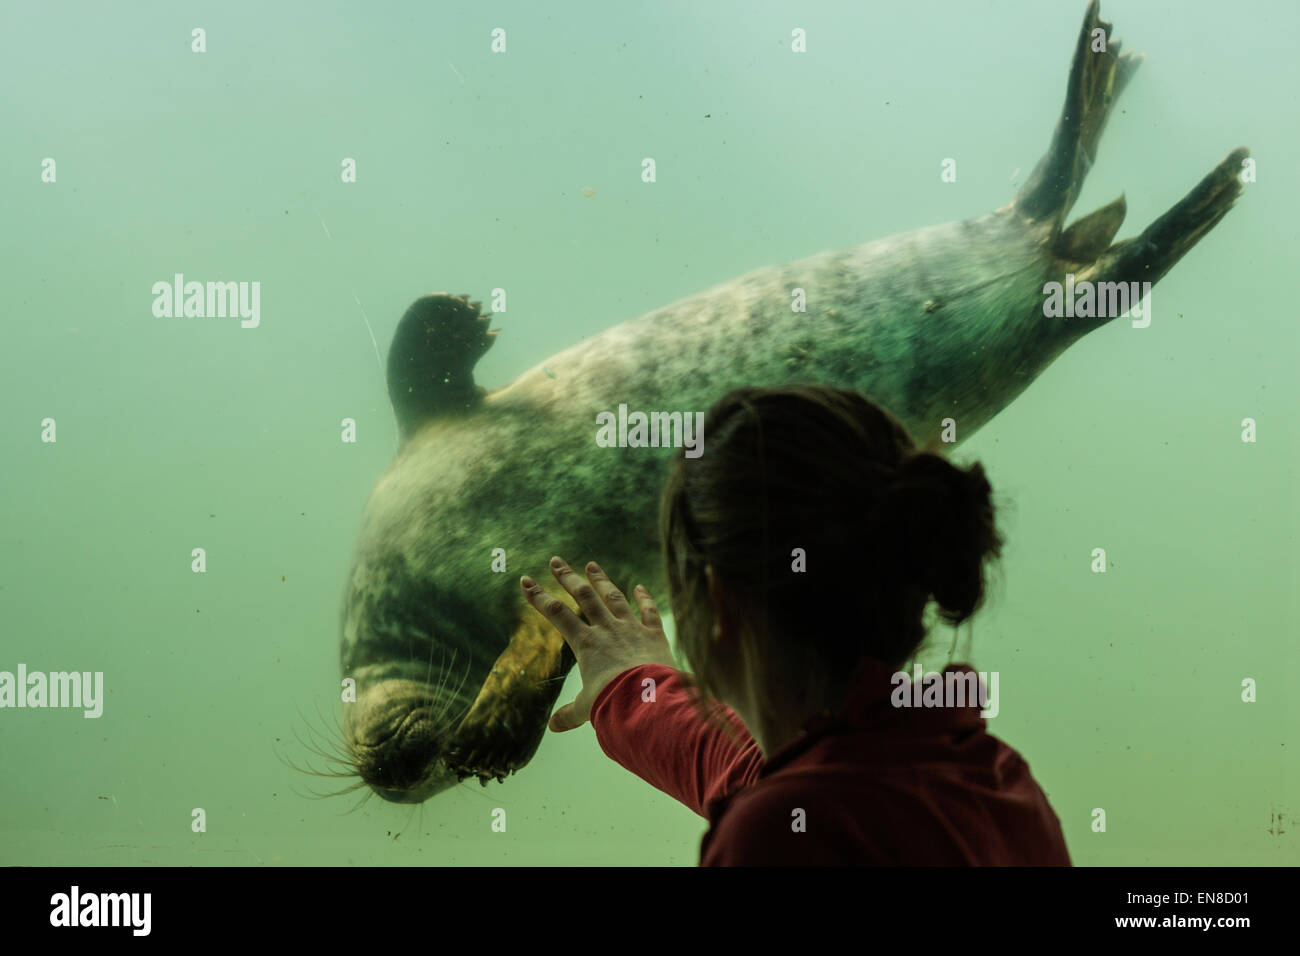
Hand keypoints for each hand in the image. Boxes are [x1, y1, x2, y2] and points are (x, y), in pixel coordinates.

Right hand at [521, 555, 675, 731]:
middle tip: (556, 560)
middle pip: (584, 596)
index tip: (525, 580)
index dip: (539, 596)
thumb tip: (554, 726)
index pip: (556, 614)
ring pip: (614, 597)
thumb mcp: (586, 709)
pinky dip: (644, 598)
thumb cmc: (613, 704)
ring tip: (592, 565)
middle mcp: (607, 629)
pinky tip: (640, 587)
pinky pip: (649, 611)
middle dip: (568, 577)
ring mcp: (632, 628)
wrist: (649, 700)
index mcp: (586, 644)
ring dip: (601, 580)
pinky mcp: (654, 634)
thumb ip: (570, 714)